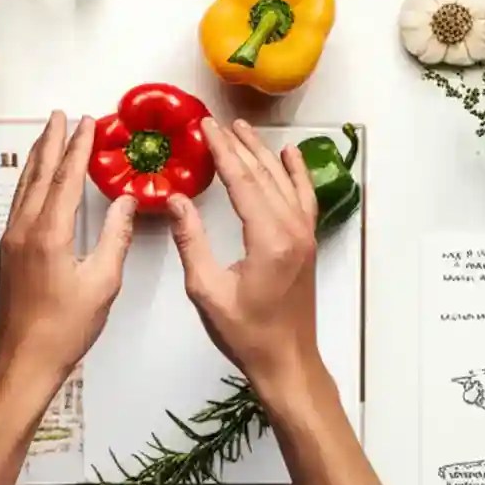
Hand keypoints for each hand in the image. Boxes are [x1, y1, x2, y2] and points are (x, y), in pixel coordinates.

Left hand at [0, 111, 137, 387]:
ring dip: (37, 159)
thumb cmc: (66, 327)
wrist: (25, 359)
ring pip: (24, 187)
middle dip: (50, 142)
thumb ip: (116, 237)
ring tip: (46, 136)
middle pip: (38, 174)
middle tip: (59, 115)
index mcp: (49, 233)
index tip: (86, 122)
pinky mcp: (8, 253)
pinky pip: (19, 203)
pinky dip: (30, 182)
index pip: (65, 179)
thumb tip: (128, 202)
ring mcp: (11, 240)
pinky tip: (35, 181)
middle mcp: (23, 229)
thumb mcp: (103, 281)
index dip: (77, 148)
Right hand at [167, 118, 321, 389]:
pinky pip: (304, 198)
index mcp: (269, 240)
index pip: (243, 182)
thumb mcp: (207, 290)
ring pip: (284, 182)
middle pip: (264, 175)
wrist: (286, 360)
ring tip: (244, 129)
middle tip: (216, 123)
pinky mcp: (307, 244)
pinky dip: (296, 174)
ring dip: (263, 153)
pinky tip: (290, 156)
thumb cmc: (247, 333)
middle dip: (239, 146)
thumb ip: (191, 241)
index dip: (222, 151)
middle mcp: (293, 231)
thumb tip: (176, 200)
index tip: (206, 128)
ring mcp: (305, 236)